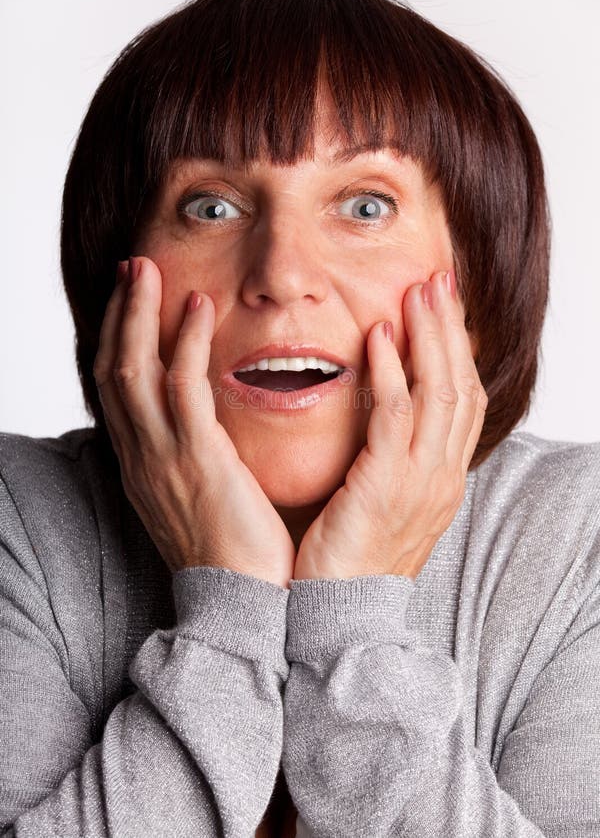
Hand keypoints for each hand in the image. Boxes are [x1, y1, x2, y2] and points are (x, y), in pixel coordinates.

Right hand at [93, 256, 295, 588]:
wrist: (245, 601)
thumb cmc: (234, 551)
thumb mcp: (199, 499)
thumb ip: (194, 458)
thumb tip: (207, 430)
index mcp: (141, 465)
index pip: (115, 390)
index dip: (117, 339)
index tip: (130, 302)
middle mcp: (140, 456)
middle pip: (111, 369)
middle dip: (117, 315)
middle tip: (131, 268)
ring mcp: (162, 457)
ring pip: (132, 369)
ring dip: (137, 313)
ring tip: (147, 268)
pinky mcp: (197, 458)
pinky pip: (181, 386)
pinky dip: (185, 341)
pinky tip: (199, 305)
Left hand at [292, 270, 487, 581]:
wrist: (338, 617)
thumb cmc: (350, 559)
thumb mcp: (383, 504)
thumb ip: (391, 459)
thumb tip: (383, 417)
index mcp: (442, 479)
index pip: (465, 401)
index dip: (457, 351)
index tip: (442, 308)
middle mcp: (442, 476)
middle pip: (461, 386)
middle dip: (450, 330)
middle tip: (437, 281)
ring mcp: (421, 481)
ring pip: (439, 392)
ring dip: (429, 337)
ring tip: (416, 293)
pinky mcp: (386, 485)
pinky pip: (395, 417)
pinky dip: (392, 372)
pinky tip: (380, 338)